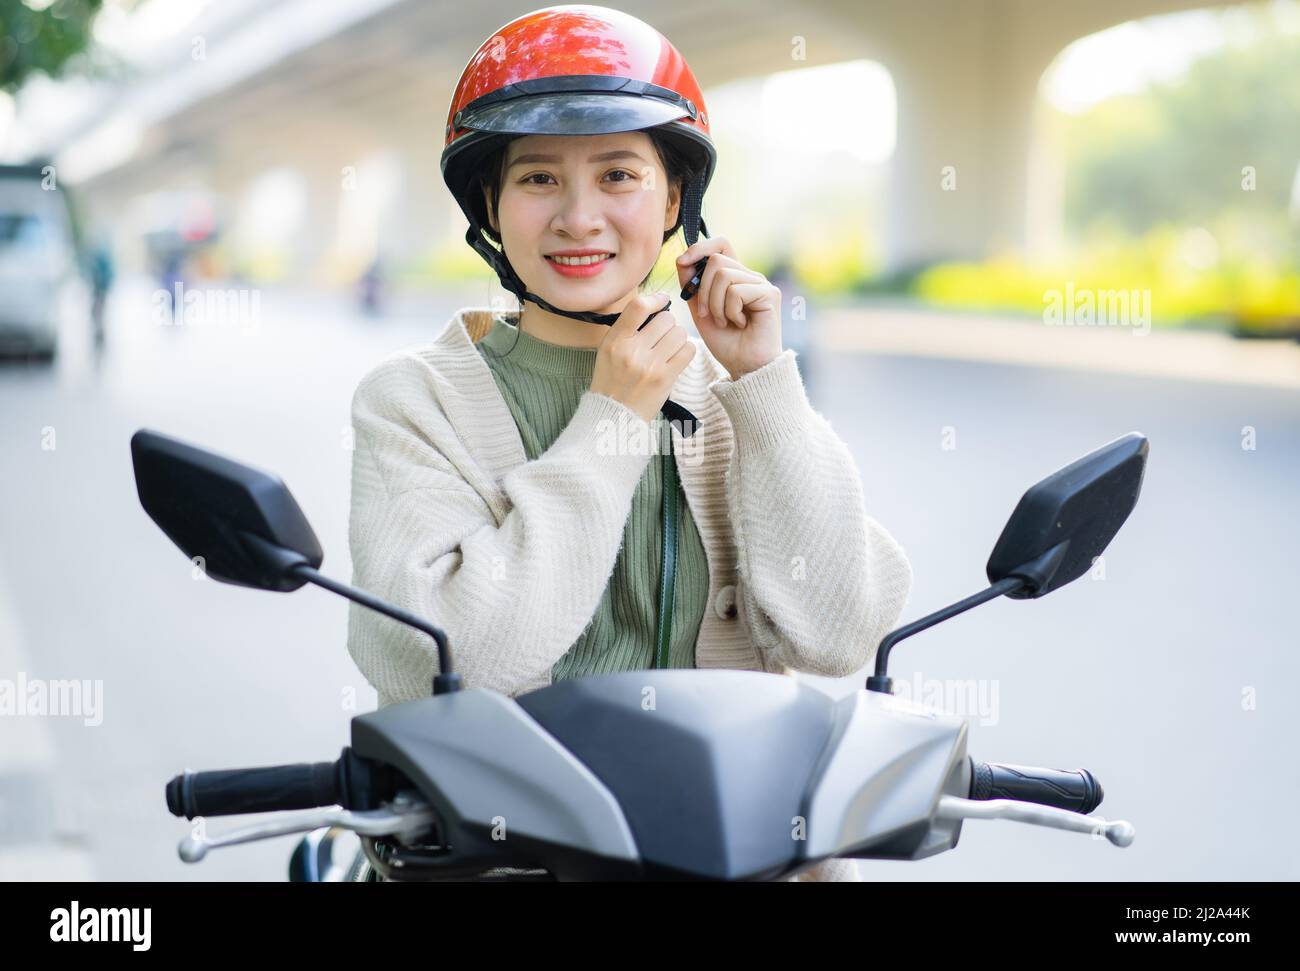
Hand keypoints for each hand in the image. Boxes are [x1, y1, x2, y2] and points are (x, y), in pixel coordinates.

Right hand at [590, 291, 696, 422]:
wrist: (614, 414)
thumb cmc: (613, 379)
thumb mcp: (609, 350)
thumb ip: (628, 328)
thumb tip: (655, 305)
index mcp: (615, 341)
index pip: (638, 306)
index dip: (655, 298)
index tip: (662, 300)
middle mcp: (631, 351)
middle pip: (666, 319)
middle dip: (668, 324)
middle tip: (662, 336)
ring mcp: (649, 366)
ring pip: (679, 333)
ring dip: (678, 338)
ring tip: (669, 348)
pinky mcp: (665, 378)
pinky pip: (688, 351)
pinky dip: (685, 351)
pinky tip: (676, 357)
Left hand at [676, 236, 782, 380]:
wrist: (744, 367)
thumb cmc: (726, 342)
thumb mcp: (700, 310)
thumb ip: (692, 286)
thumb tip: (682, 259)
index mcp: (735, 277)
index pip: (720, 244)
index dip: (700, 247)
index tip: (682, 262)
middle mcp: (750, 276)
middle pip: (716, 260)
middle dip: (703, 289)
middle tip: (706, 314)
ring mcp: (761, 283)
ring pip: (723, 275)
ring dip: (715, 304)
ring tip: (724, 322)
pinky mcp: (769, 294)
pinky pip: (736, 291)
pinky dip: (730, 311)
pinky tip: (740, 324)